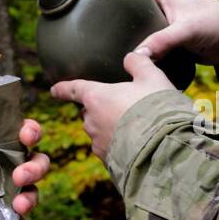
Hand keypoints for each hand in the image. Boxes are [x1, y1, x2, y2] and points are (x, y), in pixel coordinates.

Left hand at [0, 105, 48, 219]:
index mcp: (3, 137)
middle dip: (33, 168)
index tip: (24, 133)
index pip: (26, 130)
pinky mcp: (5, 213)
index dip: (30, 130)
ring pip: (33, 193)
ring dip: (31, 200)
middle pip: (37, 162)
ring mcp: (13, 189)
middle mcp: (14, 162)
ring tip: (19, 208)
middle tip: (19, 175)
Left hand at [50, 48, 172, 159]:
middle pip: (91, 111)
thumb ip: (139, 63)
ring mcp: (99, 143)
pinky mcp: (109, 162)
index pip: (74, 89)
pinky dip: (120, 146)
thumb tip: (131, 57)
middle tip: (124, 106)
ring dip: (112, 128)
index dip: (63, 88)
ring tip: (138, 127)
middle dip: (102, 109)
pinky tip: (139, 144)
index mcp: (96, 98)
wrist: (165, 150)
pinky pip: (111, 149)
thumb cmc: (157, 109)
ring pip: (100, 131)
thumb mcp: (152, 78)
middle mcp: (91, 121)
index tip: (54, 90)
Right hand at [93, 0, 218, 67]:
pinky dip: (126, 43)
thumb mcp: (189, 30)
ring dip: (112, 25)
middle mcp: (156, 3)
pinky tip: (115, 56)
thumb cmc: (217, 25)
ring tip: (88, 36)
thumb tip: (137, 55)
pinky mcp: (164, 38)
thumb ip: (165, 40)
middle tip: (76, 12)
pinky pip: (139, 37)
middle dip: (100, 1)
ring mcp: (160, 21)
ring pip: (129, 20)